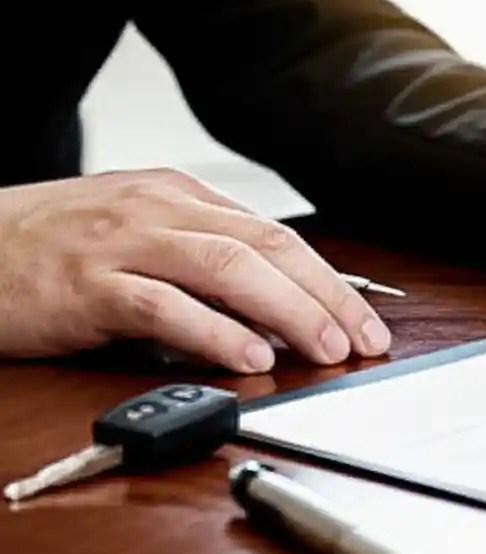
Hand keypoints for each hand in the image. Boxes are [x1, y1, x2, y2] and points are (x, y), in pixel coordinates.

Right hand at [0, 169, 390, 372]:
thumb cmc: (51, 248)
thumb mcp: (136, 234)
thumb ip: (199, 262)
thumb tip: (272, 313)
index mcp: (179, 196)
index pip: (274, 235)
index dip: (328, 279)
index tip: (364, 319)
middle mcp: (160, 209)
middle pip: (267, 247)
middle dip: (327, 296)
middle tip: (365, 339)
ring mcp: (124, 243)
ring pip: (229, 268)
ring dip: (289, 311)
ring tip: (327, 348)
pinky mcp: (88, 285)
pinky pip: (165, 307)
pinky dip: (215, 332)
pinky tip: (250, 357)